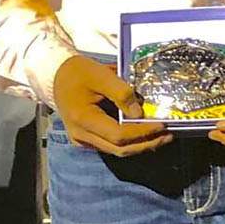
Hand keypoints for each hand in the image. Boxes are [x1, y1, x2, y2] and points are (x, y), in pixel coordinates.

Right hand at [52, 56, 170, 156]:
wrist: (56, 76)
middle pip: (120, 149)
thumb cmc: (78, 72)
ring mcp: (82, 140)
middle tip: (168, 135)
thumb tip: (140, 113)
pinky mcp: (85, 139)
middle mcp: (81, 135)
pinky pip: (110, 146)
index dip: (143, 132)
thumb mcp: (101, 74)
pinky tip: (143, 134)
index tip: (162, 124)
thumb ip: (121, 92)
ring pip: (116, 151)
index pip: (118, 134)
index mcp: (82, 119)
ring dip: (140, 145)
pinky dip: (129, 142)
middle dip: (146, 143)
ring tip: (161, 136)